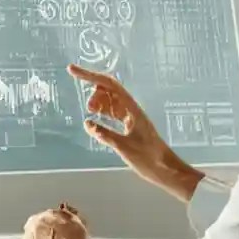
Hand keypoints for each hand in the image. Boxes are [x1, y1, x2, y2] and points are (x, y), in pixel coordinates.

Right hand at [68, 64, 202, 201]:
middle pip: (109, 89)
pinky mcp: (129, 126)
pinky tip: (96, 118)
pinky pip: (112, 112)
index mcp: (131, 109)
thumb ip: (105, 134)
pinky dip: (102, 111)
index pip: (108, 85)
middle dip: (94, 92)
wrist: (166, 169)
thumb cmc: (149, 158)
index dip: (89, 75)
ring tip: (90, 112)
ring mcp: (130, 117)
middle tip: (88, 108)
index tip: (72, 70)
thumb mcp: (124, 147)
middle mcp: (130, 109)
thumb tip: (87, 123)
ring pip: (110, 100)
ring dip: (98, 102)